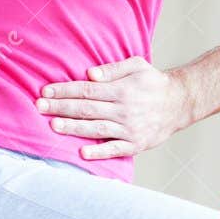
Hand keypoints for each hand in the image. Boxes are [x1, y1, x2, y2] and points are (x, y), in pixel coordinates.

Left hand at [36, 57, 192, 157]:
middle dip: (61, 107)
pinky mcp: (135, 144)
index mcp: (122, 90)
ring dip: (74, 128)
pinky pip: (115, 150)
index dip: (65, 90)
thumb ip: (113, 69)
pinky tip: (82, 153)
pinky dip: (99, 152)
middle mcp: (124, 110)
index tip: (45, 91)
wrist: (180, 104)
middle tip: (40, 107)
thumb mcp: (137, 65)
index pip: (87, 90)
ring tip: (53, 125)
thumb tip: (90, 75)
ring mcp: (130, 129)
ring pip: (97, 129)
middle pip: (87, 109)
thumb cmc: (154, 83)